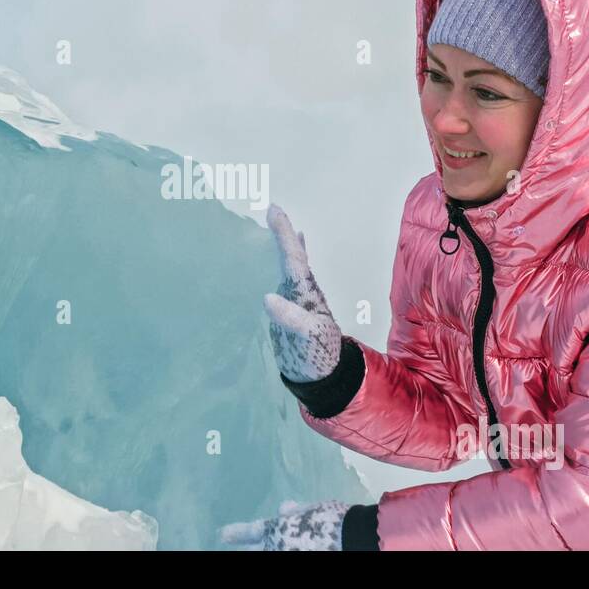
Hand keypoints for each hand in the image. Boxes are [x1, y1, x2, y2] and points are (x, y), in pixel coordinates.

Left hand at [219, 500, 349, 550]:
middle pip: (251, 550)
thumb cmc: (331, 518)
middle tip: (232, 544)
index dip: (235, 533)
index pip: (248, 532)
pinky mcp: (298, 559)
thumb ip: (295, 511)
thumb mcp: (312, 509)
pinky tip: (299, 546)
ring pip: (266, 553)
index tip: (222, 535)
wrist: (352, 538)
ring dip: (263, 548)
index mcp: (276, 529)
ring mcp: (285, 555)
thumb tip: (285, 509)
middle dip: (244, 548)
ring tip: (264, 546)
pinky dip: (288, 549)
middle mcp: (276, 547)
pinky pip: (285, 555)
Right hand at [264, 203, 341, 382]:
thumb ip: (291, 318)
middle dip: (282, 234)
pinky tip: (275, 265)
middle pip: (291, 257)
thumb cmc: (318, 357)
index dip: (284, 235)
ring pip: (286, 268)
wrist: (319, 378)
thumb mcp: (308, 339)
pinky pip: (279, 283)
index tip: (274, 211)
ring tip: (275, 228)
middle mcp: (300, 293)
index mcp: (306, 293)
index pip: (293, 258)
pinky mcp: (285, 314)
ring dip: (281, 247)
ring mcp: (293, 302)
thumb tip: (268, 297)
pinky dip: (277, 268)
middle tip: (272, 211)